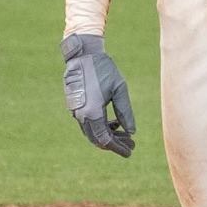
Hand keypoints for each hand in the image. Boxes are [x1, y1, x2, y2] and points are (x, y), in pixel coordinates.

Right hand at [60, 33, 135, 156]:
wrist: (83, 54)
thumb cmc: (103, 69)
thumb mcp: (120, 90)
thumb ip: (125, 112)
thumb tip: (131, 132)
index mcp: (92, 113)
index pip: (105, 140)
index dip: (118, 148)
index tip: (130, 151)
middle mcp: (81, 115)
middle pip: (98, 139)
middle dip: (115, 143)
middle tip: (131, 144)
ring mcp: (75, 111)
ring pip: (92, 132)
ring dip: (108, 135)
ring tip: (125, 134)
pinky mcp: (74, 105)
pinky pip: (87, 123)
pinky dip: (100, 126)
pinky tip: (114, 122)